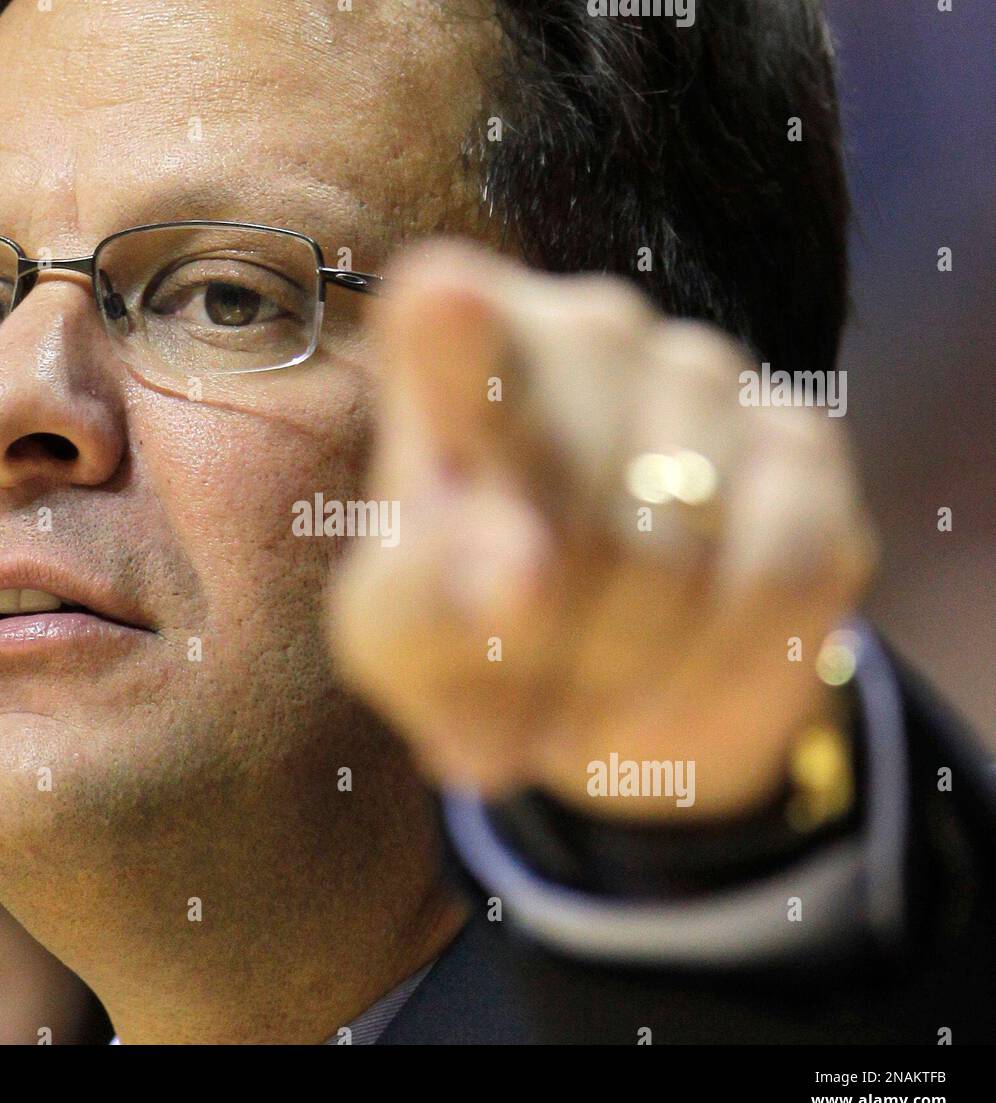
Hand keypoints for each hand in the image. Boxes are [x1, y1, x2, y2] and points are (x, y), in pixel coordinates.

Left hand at [327, 239, 875, 821]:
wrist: (605, 687)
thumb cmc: (468, 633)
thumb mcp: (405, 639)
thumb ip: (429, 605)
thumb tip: (518, 580)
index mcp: (453, 354)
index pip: (446, 316)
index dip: (458, 336)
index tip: (446, 309)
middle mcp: (588, 330)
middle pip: (572, 474)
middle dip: (551, 615)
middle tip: (529, 656)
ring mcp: (706, 372)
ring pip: (678, 532)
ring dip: (632, 653)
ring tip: (598, 677)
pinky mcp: (803, 443)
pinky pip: (778, 573)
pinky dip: (724, 661)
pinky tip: (681, 679)